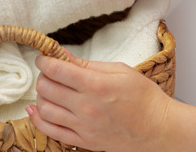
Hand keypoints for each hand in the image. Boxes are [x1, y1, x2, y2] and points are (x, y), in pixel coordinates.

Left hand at [27, 52, 195, 151]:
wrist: (160, 129)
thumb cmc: (144, 97)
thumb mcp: (119, 71)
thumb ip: (86, 64)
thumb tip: (62, 54)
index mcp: (97, 85)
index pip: (56, 70)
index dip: (44, 60)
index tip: (44, 57)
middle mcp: (87, 107)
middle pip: (47, 88)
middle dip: (43, 76)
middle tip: (50, 72)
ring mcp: (84, 126)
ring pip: (45, 108)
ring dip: (41, 96)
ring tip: (50, 89)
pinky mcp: (84, 141)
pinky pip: (51, 131)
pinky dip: (38, 119)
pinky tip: (35, 110)